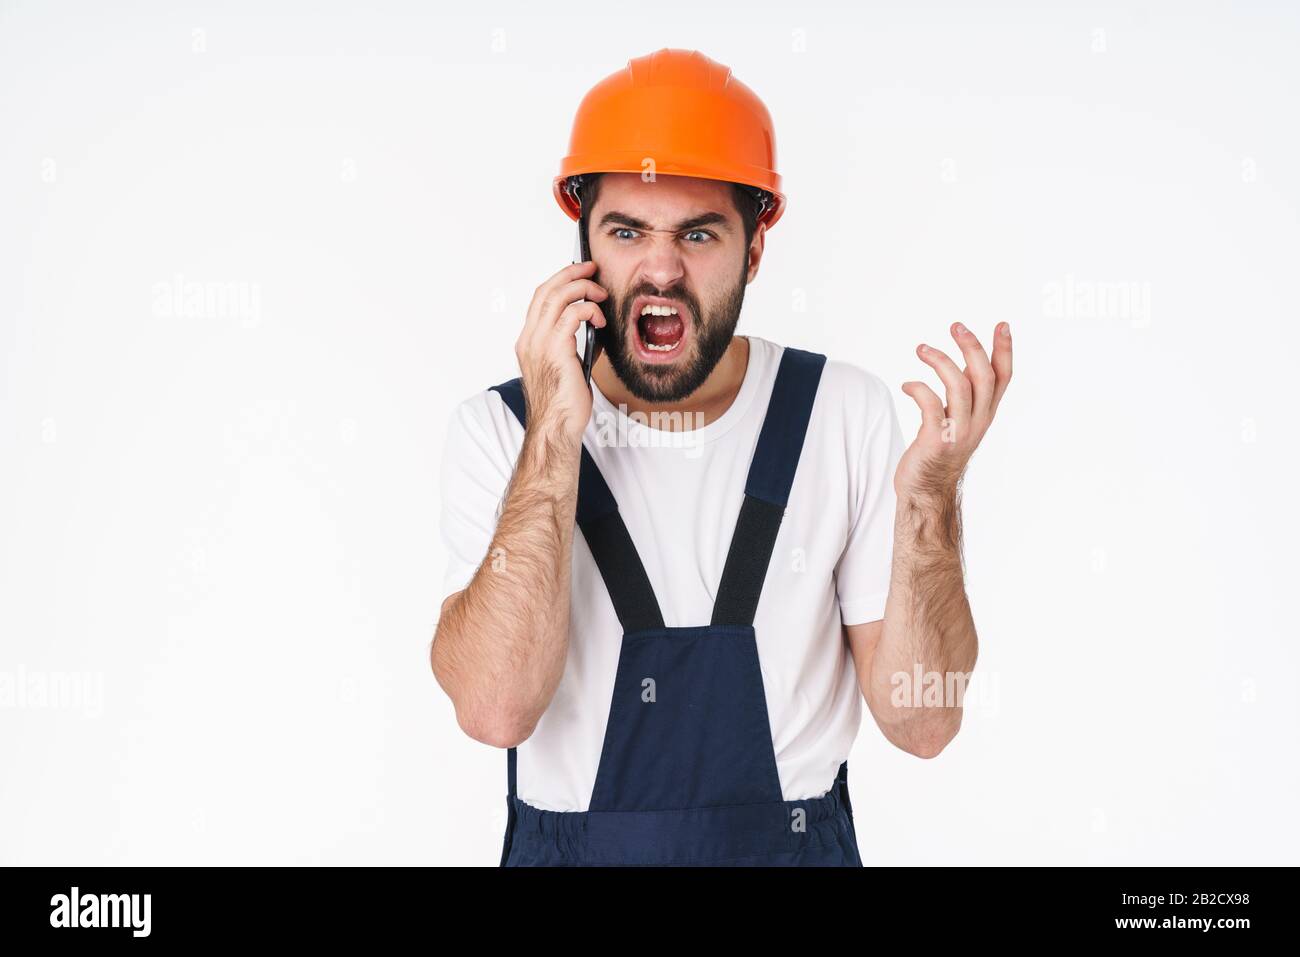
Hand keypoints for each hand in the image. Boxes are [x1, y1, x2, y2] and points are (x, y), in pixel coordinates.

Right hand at [514, 261, 607, 440]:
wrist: (556, 428)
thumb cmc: (563, 405)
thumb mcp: (568, 367)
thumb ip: (575, 344)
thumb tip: (596, 327)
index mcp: (529, 342)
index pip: (540, 299)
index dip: (559, 281)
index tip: (579, 274)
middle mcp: (529, 339)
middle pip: (546, 290)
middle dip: (571, 274)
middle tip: (592, 269)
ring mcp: (539, 344)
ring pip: (557, 296)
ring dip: (583, 288)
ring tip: (600, 294)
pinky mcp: (556, 350)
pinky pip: (573, 314)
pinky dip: (589, 310)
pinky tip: (601, 320)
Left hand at [895, 322, 1012, 498]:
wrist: (926, 491)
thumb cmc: (939, 450)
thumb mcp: (958, 417)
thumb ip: (965, 392)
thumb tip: (966, 359)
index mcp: (985, 413)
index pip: (1004, 377)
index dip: (1005, 350)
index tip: (1001, 324)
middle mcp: (977, 421)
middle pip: (984, 377)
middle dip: (972, 347)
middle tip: (956, 326)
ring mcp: (959, 432)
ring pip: (960, 387)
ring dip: (941, 362)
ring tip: (921, 349)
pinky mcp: (937, 441)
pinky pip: (931, 405)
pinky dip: (918, 389)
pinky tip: (907, 385)